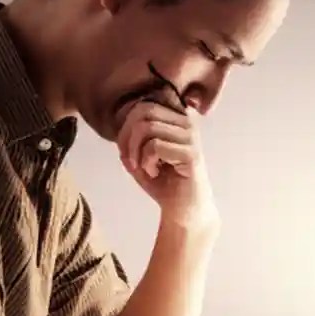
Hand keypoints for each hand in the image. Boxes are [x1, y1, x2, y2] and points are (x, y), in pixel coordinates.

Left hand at [118, 99, 217, 228]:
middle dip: (127, 137)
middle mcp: (188, 122)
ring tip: (143, 167)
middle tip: (130, 160)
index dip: (126, 127)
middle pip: (144, 112)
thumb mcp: (138, 154)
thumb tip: (122, 123)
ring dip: (136, 151)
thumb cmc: (163, 182)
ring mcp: (192, 137)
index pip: (143, 105)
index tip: (126, 151)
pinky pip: (154, 146)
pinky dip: (146, 162)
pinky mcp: (191, 153)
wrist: (183, 210)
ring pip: (147, 127)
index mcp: (177, 118)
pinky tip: (154, 173)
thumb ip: (130, 135)